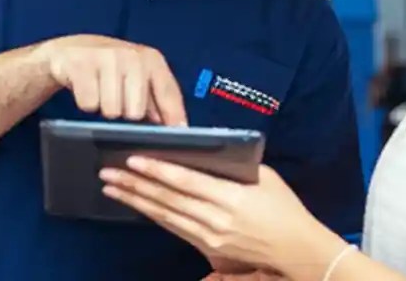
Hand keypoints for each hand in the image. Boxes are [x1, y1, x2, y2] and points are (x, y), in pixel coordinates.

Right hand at [37, 34, 186, 124]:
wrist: (67, 51)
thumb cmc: (107, 68)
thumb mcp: (135, 78)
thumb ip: (157, 101)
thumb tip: (177, 127)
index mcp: (151, 59)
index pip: (168, 95)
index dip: (174, 117)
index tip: (179, 134)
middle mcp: (131, 55)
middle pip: (136, 112)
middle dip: (125, 113)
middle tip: (116, 98)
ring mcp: (106, 57)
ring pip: (112, 110)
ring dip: (103, 108)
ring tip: (99, 91)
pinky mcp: (81, 64)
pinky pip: (88, 104)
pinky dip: (85, 103)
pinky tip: (85, 88)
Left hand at [100, 157, 345, 278]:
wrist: (298, 251)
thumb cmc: (284, 209)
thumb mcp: (266, 178)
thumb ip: (233, 167)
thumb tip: (203, 153)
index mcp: (232, 199)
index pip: (187, 182)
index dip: (158, 170)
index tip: (133, 160)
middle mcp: (217, 221)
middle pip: (168, 199)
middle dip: (135, 185)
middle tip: (108, 172)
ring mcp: (210, 238)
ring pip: (165, 216)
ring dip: (136, 201)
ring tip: (112, 188)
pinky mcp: (208, 249)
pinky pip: (174, 228)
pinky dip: (153, 215)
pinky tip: (136, 205)